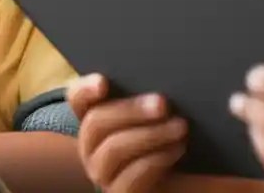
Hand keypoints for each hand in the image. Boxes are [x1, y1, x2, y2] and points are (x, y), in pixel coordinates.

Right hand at [68, 74, 187, 192]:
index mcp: (98, 121)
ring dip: (149, 135)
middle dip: (130, 110)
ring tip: (180, 126)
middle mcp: (93, 148)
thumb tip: (159, 83)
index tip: (103, 82)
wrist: (185, 179)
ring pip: (113, 150)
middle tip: (162, 103)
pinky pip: (129, 180)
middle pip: (95, 123)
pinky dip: (155, 160)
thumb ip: (151, 99)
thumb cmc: (173, 139)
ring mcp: (104, 175)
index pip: (79, 100)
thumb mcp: (161, 116)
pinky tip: (177, 149)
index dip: (84, 90)